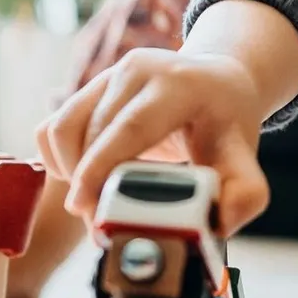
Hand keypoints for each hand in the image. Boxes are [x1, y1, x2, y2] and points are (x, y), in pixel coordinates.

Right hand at [37, 47, 270, 235]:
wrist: (216, 82)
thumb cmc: (226, 124)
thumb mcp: (245, 156)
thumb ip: (244, 193)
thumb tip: (220, 226)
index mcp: (179, 84)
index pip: (131, 127)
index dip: (102, 168)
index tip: (86, 208)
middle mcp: (139, 70)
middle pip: (92, 131)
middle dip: (88, 185)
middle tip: (101, 227)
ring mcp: (108, 74)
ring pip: (63, 129)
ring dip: (70, 174)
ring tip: (98, 203)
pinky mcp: (88, 87)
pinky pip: (52, 128)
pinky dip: (58, 161)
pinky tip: (88, 180)